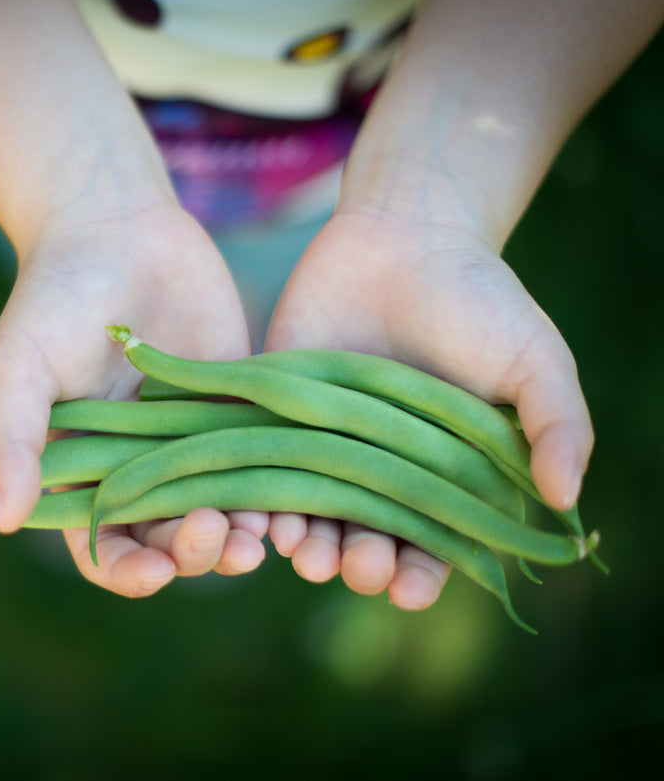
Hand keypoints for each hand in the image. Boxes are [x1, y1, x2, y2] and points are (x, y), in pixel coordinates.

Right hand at [0, 204, 269, 595]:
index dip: (128, 571)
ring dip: (241, 533)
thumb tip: (5, 520)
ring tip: (258, 534)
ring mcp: (193, 440)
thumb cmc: (52, 298)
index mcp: (82, 471)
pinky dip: (278, 483)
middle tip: (212, 535)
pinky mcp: (238, 407)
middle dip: (194, 553)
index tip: (154, 573)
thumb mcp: (18, 366)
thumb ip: (12, 440)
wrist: (116, 226)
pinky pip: (263, 458)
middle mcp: (140, 467)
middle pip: (171, 541)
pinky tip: (293, 489)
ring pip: (224, 509)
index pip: (103, 547)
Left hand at [261, 208, 592, 608]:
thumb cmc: (478, 299)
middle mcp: (381, 470)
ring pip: (313, 515)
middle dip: (362, 564)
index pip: (433, 544)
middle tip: (359, 566)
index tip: (409, 592)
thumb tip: (566, 500)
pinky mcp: (279, 414)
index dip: (422, 574)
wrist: (403, 235)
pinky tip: (261, 516)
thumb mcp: (533, 359)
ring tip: (306, 553)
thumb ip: (557, 425)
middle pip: (367, 540)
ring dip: (308, 545)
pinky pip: (265, 468)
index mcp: (444, 473)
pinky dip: (260, 498)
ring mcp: (326, 445)